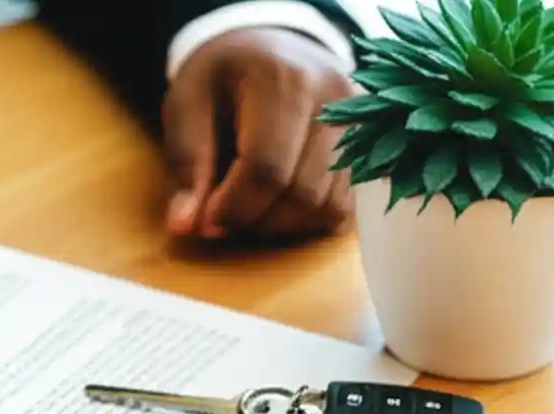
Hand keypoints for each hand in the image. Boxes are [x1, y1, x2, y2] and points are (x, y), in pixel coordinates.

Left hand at [163, 27, 357, 239]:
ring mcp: (359, 124)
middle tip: (224, 216)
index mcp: (282, 79)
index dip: (235, 208)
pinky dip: (307, 220)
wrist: (269, 47)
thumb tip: (186, 225)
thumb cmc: (221, 78)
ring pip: (327, 206)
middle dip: (257, 220)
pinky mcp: (367, 147)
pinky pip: (344, 207)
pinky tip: (278, 204)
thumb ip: (187, 164)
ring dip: (282, 225)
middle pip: (301, 193)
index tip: (207, 221)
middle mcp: (333, 99)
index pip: (266, 168)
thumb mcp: (186, 106)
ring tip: (249, 207)